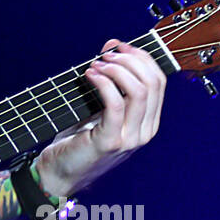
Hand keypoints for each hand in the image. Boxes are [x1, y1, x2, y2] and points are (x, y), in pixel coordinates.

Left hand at [33, 39, 165, 198]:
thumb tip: (111, 46)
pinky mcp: (110, 142)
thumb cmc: (78, 139)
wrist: (60, 172)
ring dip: (116, 69)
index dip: (141, 57)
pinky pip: (115, 104)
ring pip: (139, 91)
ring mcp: (130, 139)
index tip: (118, 46)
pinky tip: (90, 76)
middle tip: (105, 54)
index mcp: (148, 123)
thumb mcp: (97, 105)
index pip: (159, 81)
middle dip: (130, 59)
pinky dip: (103, 83)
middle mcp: (145, 131)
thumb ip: (108, 79)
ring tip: (95, 65)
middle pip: (153, 83)